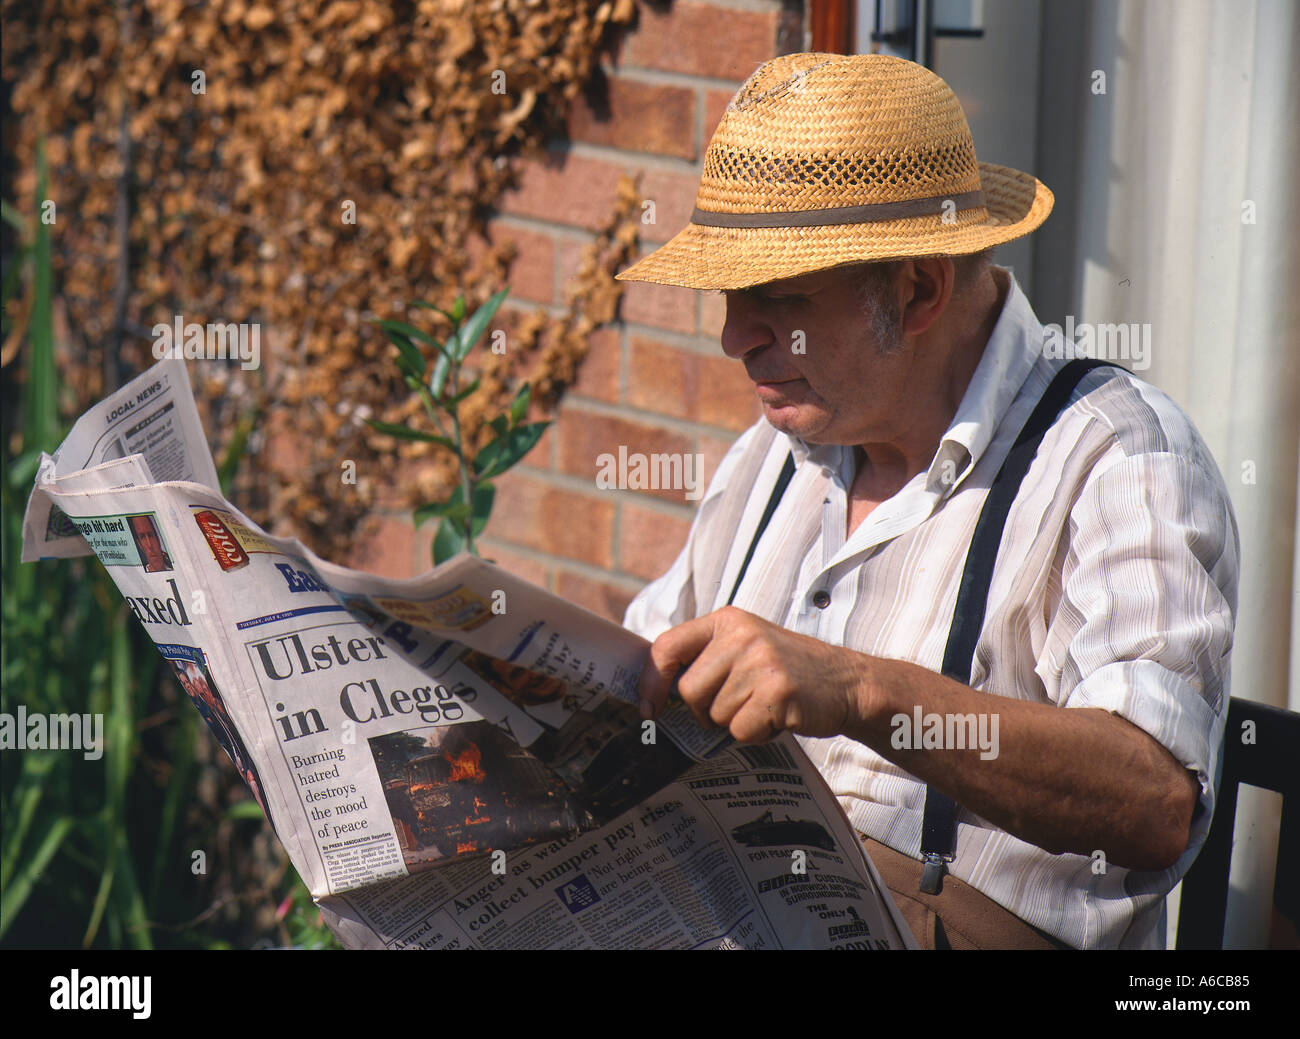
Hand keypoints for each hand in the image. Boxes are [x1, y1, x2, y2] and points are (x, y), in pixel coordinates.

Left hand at [637, 606, 872, 742]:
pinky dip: (758, 733)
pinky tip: (779, 716)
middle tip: (738, 705)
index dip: (650, 681)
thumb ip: (707, 658)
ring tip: (766, 705)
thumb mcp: (747, 646)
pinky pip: (741, 730)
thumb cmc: (789, 670)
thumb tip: (657, 690)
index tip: (650, 706)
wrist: (848, 682)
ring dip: (738, 721)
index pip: (667, 647)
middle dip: (706, 710)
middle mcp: (741, 636)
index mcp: (727, 620)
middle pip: (689, 691)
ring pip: (715, 714)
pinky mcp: (777, 691)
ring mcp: (760, 661)